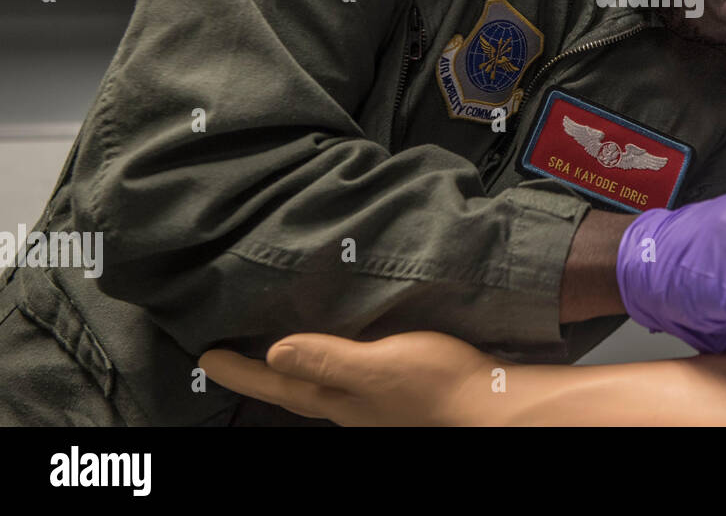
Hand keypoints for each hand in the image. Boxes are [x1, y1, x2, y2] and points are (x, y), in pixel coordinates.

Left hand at [198, 330, 495, 425]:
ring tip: (277, 351)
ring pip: (322, 385)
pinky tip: (343, 353)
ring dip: (295, 370)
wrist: (488, 404)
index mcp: (341, 400)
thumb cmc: (436, 385)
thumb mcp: (378, 366)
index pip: (280, 384)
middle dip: (261, 375)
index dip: (241, 371)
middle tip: (230, 358)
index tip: (205, 358)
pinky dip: (331, 364)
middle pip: (295, 390)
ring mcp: (375, 402)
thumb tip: (275, 352)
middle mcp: (352, 405)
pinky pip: (349, 377)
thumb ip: (330, 358)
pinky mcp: (399, 391)